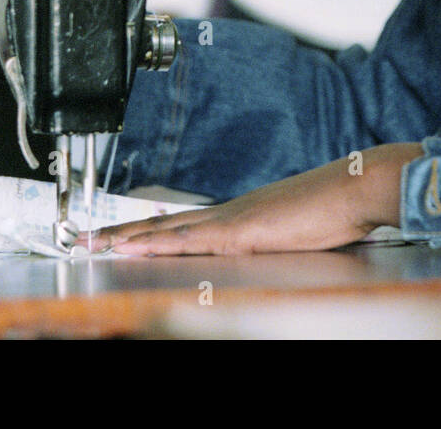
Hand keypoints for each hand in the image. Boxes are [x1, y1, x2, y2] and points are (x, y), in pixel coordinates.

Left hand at [84, 143, 423, 255]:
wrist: (358, 187)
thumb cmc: (340, 209)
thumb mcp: (301, 230)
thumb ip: (278, 241)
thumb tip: (270, 252)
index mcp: (243, 214)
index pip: (184, 226)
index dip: (148, 231)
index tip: (119, 236)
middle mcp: (230, 212)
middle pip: (163, 225)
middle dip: (120, 233)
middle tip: (82, 238)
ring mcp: (232, 220)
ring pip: (164, 231)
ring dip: (124, 237)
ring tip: (88, 243)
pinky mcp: (240, 231)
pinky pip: (186, 240)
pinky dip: (152, 243)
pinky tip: (127, 247)